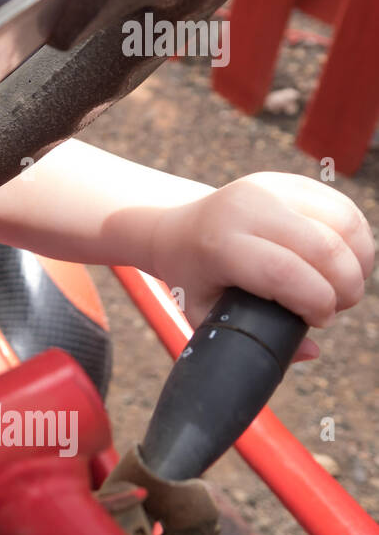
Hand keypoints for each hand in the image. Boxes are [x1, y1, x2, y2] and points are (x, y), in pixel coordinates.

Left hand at [149, 172, 374, 362]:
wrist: (176, 229)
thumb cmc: (194, 278)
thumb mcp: (206, 313)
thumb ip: (249, 338)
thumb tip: (311, 352)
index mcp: (219, 244)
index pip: (284, 274)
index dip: (316, 303)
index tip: (319, 320)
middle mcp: (245, 209)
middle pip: (322, 249)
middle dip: (345, 287)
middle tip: (338, 307)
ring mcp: (269, 189)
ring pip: (341, 224)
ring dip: (358, 262)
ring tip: (344, 286)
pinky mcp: (289, 181)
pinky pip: (342, 207)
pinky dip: (357, 238)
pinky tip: (350, 261)